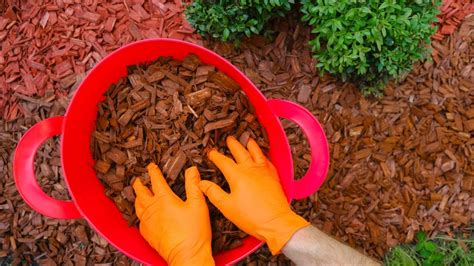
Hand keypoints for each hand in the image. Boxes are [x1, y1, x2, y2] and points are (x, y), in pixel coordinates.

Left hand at [133, 163, 213, 265]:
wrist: (186, 255)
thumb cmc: (194, 232)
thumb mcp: (198, 204)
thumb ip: (194, 185)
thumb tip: (192, 170)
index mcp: (164, 199)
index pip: (155, 180)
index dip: (153, 171)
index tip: (151, 166)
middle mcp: (152, 209)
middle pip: (140, 191)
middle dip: (140, 183)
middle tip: (140, 178)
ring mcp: (147, 222)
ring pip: (137, 205)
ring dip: (137, 196)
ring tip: (138, 193)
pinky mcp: (147, 233)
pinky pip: (139, 219)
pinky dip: (139, 212)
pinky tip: (143, 214)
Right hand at [199, 136, 308, 253]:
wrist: (276, 222)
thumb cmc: (252, 216)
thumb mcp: (227, 206)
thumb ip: (213, 193)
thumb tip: (202, 184)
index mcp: (237, 175)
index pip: (223, 161)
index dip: (216, 156)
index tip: (211, 153)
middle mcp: (251, 170)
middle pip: (240, 152)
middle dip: (233, 145)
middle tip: (229, 139)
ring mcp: (264, 172)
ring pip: (256, 153)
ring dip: (251, 145)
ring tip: (248, 140)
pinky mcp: (273, 177)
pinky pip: (268, 161)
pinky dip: (264, 156)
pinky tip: (263, 156)